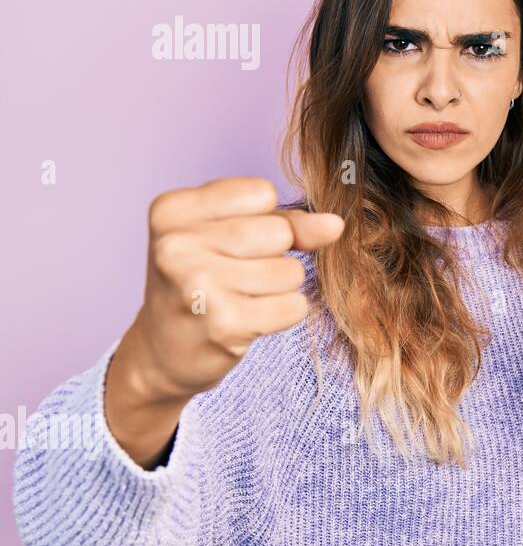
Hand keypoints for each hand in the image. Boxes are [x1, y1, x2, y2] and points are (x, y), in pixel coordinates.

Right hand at [113, 176, 344, 404]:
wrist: (163, 352)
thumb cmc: (202, 281)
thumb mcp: (228, 235)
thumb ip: (285, 221)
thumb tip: (335, 224)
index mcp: (171, 210)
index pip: (262, 193)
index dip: (264, 218)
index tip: (231, 241)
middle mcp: (176, 246)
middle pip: (279, 232)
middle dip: (275, 254)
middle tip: (236, 274)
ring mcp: (198, 287)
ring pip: (290, 271)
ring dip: (280, 287)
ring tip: (242, 297)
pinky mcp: (224, 325)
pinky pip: (293, 306)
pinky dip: (284, 313)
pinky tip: (249, 319)